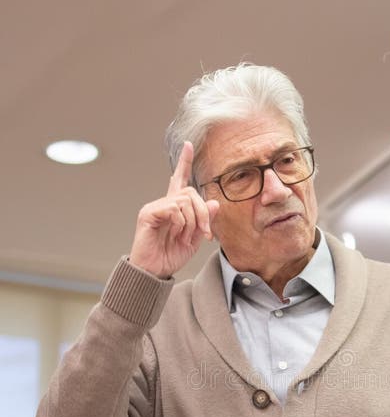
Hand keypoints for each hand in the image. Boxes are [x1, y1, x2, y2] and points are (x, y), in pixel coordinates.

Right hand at [129, 141, 219, 277]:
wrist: (154, 271)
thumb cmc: (170, 256)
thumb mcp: (195, 239)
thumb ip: (205, 221)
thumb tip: (214, 202)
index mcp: (174, 208)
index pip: (179, 180)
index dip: (183, 163)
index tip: (188, 145)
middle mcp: (164, 204)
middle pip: (191, 193)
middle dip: (203, 213)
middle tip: (206, 233)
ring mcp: (155, 207)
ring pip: (185, 201)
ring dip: (193, 222)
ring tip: (185, 238)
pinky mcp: (148, 213)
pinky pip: (173, 209)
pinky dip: (181, 223)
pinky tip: (175, 234)